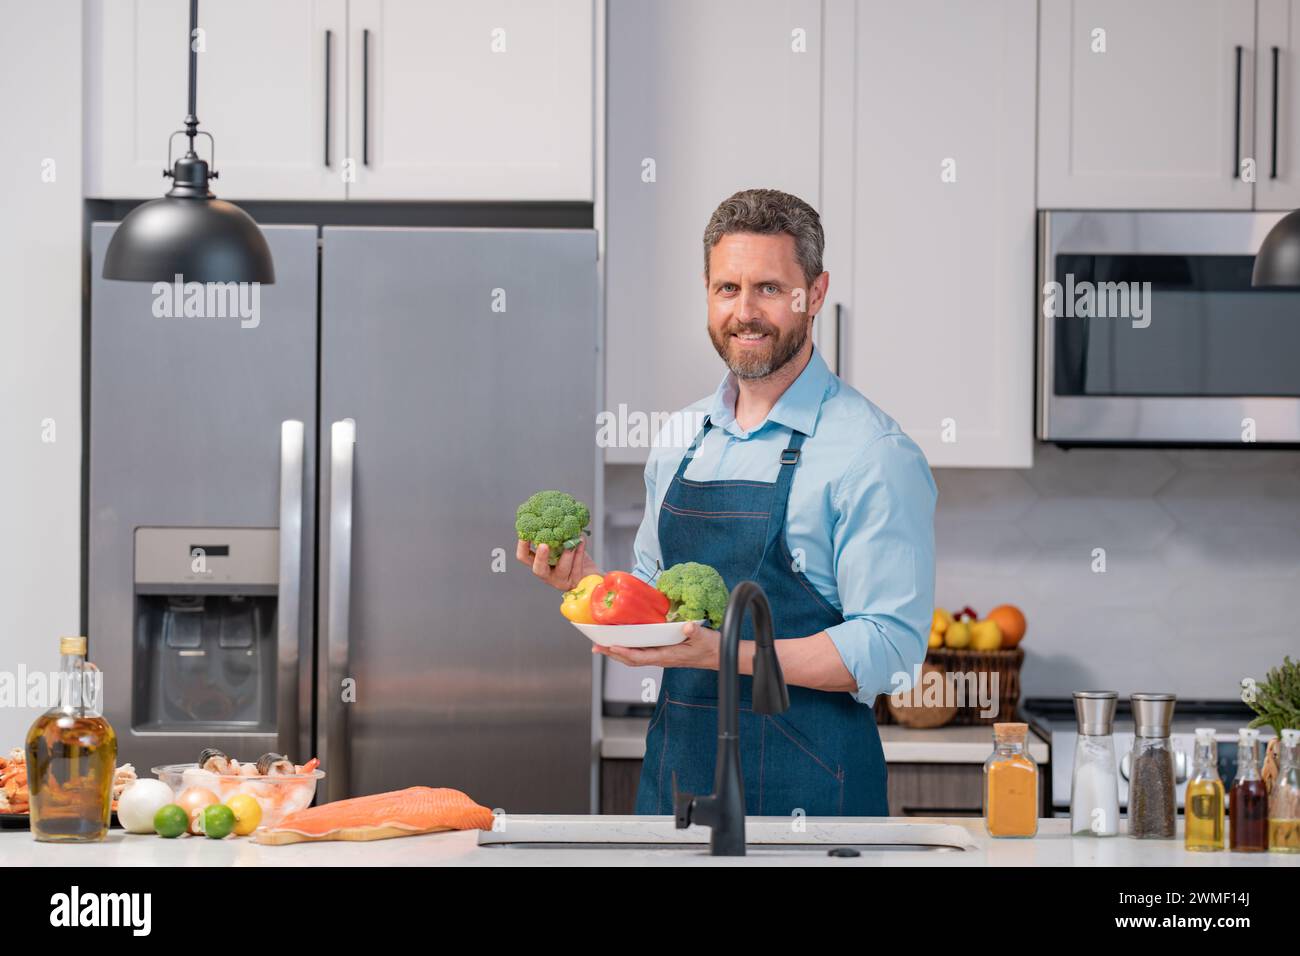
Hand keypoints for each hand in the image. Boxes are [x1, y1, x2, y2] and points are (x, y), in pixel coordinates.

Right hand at [516, 537, 599, 591]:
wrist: (590, 574)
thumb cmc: (573, 557)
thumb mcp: (561, 545)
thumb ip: (555, 535)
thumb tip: (552, 513)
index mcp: (539, 564)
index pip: (525, 557)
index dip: (522, 547)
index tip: (524, 534)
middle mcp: (547, 574)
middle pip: (538, 569)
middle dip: (541, 557)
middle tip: (543, 545)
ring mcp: (561, 580)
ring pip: (562, 569)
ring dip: (567, 553)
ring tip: (572, 542)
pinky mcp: (576, 581)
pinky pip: (577, 567)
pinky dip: (580, 552)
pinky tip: (581, 540)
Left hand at [594, 621, 720, 669]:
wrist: (717, 656)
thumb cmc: (710, 648)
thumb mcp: (703, 638)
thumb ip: (694, 632)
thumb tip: (686, 625)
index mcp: (667, 656)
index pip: (641, 657)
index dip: (625, 653)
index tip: (611, 646)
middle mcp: (661, 658)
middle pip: (631, 659)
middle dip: (613, 654)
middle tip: (596, 647)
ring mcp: (660, 657)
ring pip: (633, 658)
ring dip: (617, 653)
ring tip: (602, 646)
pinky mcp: (662, 653)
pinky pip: (640, 653)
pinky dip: (627, 649)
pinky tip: (622, 643)